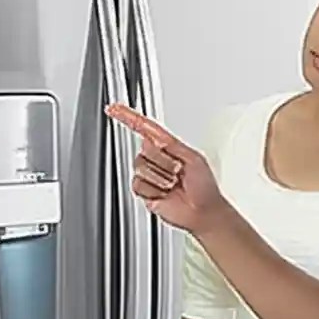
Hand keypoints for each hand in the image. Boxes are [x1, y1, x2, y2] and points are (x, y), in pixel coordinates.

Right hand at [105, 104, 230, 234]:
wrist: (201, 211)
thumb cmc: (204, 187)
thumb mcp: (193, 158)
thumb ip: (171, 145)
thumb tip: (153, 139)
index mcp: (168, 147)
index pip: (144, 127)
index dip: (128, 117)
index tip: (114, 108)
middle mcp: (156, 158)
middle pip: (145, 149)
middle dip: (163, 161)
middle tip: (178, 172)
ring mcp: (149, 174)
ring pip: (141, 167)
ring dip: (160, 177)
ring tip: (173, 185)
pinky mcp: (144, 190)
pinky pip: (138, 184)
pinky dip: (154, 189)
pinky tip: (165, 193)